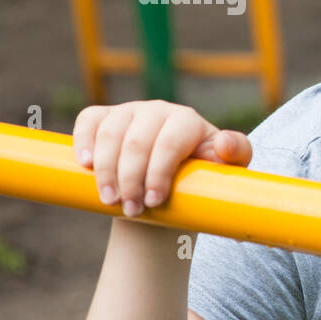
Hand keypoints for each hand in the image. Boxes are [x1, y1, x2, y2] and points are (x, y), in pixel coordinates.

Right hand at [72, 100, 252, 217]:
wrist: (169, 187)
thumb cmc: (201, 178)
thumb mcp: (225, 171)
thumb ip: (237, 155)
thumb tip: (223, 144)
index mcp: (187, 120)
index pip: (169, 143)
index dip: (159, 173)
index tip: (155, 202)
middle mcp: (157, 110)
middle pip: (136, 142)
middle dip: (131, 179)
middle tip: (131, 209)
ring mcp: (129, 111)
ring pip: (110, 134)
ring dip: (107, 170)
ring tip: (111, 200)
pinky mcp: (104, 116)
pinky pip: (89, 121)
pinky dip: (83, 140)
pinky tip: (85, 165)